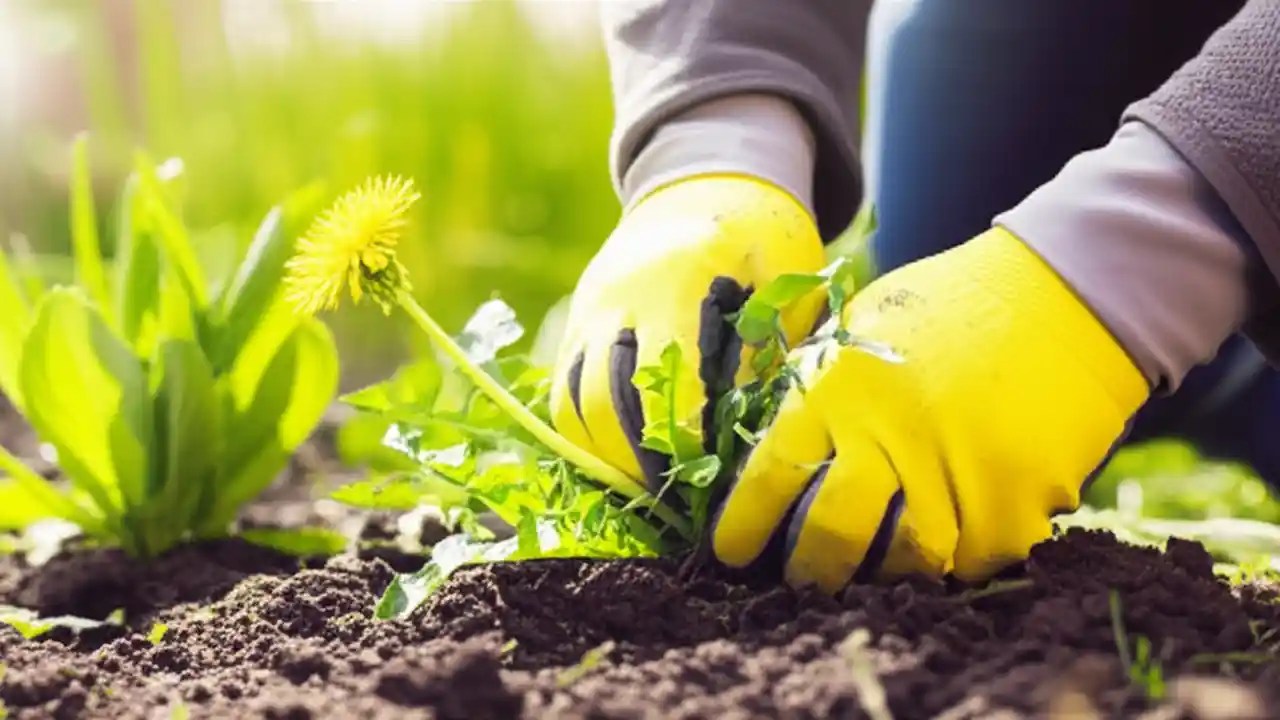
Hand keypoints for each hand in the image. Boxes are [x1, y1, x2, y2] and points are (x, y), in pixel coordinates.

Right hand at [550, 174, 825, 487]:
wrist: (708, 173)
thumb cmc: (766, 233)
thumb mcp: (785, 282)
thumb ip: (767, 355)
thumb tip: (749, 449)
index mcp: (677, 279)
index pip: (660, 381)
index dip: (679, 444)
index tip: (709, 489)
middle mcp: (616, 296)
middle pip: (600, 403)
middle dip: (636, 466)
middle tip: (678, 510)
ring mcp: (587, 310)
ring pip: (571, 406)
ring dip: (607, 459)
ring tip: (652, 498)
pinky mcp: (576, 323)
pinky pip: (565, 394)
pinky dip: (592, 437)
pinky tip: (630, 465)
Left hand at [712, 226, 1150, 590]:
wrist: (1060, 298)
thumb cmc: (949, 312)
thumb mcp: (862, 330)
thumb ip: (817, 389)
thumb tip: (763, 450)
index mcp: (838, 388)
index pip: (772, 474)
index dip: (745, 523)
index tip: (730, 552)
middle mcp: (888, 435)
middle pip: (830, 535)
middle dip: (806, 571)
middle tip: (798, 582)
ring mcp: (954, 474)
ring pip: (898, 562)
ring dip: (877, 577)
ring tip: (864, 576)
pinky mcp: (1012, 504)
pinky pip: (967, 562)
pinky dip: (951, 560)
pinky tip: (941, 546)